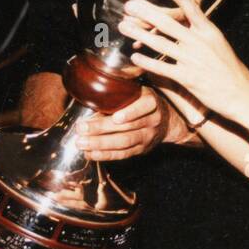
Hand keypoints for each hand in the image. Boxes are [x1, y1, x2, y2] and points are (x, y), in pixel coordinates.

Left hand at [74, 87, 189, 160]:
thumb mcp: (137, 93)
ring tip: (81, 143)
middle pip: (128, 126)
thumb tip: (90, 106)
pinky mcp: (141, 149)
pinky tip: (90, 153)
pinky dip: (105, 155)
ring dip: (100, 144)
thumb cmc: (143, 103)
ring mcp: (148, 136)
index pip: (144, 107)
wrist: (167, 122)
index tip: (115, 117)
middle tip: (81, 128)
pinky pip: (123, 154)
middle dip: (102, 128)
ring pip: (124, 142)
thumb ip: (118, 99)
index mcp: (151, 102)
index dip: (130, 112)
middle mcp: (152, 120)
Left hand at [119, 0, 248, 123]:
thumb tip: (190, 21)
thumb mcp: (219, 44)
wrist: (242, 94)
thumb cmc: (230, 69)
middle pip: (168, 23)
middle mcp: (199, 42)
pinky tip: (135, 57)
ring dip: (139, 34)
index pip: (192, 8)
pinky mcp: (187, 78)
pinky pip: (162, 67)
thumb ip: (202, 33)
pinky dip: (147, 61)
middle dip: (146, 12)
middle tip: (129, 5)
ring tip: (124, 26)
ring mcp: (192, 60)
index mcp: (209, 32)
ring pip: (160, 43)